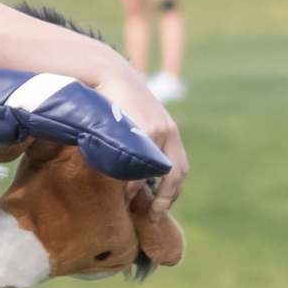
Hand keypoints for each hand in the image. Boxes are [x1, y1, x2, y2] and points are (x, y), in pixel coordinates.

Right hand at [90, 68, 187, 213]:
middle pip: (176, 174)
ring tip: (134, 204)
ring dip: (146, 193)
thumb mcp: (133, 118)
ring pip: (157, 172)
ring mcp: (156, 131)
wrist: (107, 72)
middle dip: (167, 198)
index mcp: (168, 130)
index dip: (173, 190)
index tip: (162, 206)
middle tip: (154, 215)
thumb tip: (129, 167)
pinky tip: (124, 191)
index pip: (179, 168)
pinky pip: (139, 165)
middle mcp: (167, 132)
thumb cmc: (114, 97)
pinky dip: (133, 182)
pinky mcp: (143, 130)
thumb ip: (137, 139)